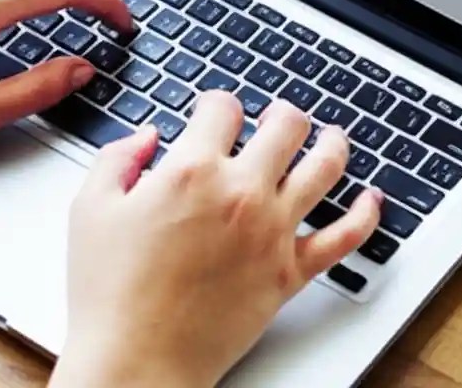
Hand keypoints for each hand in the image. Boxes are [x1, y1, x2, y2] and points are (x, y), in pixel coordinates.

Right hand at [51, 93, 382, 387]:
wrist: (137, 359)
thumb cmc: (110, 292)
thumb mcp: (90, 208)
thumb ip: (118, 158)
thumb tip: (146, 137)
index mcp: (193, 170)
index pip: (224, 107)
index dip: (218, 102)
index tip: (215, 111)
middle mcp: (242, 193)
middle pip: (285, 125)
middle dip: (281, 113)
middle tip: (277, 118)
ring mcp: (272, 231)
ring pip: (325, 166)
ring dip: (332, 143)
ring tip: (331, 137)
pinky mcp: (290, 272)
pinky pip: (344, 237)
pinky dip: (364, 214)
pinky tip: (370, 199)